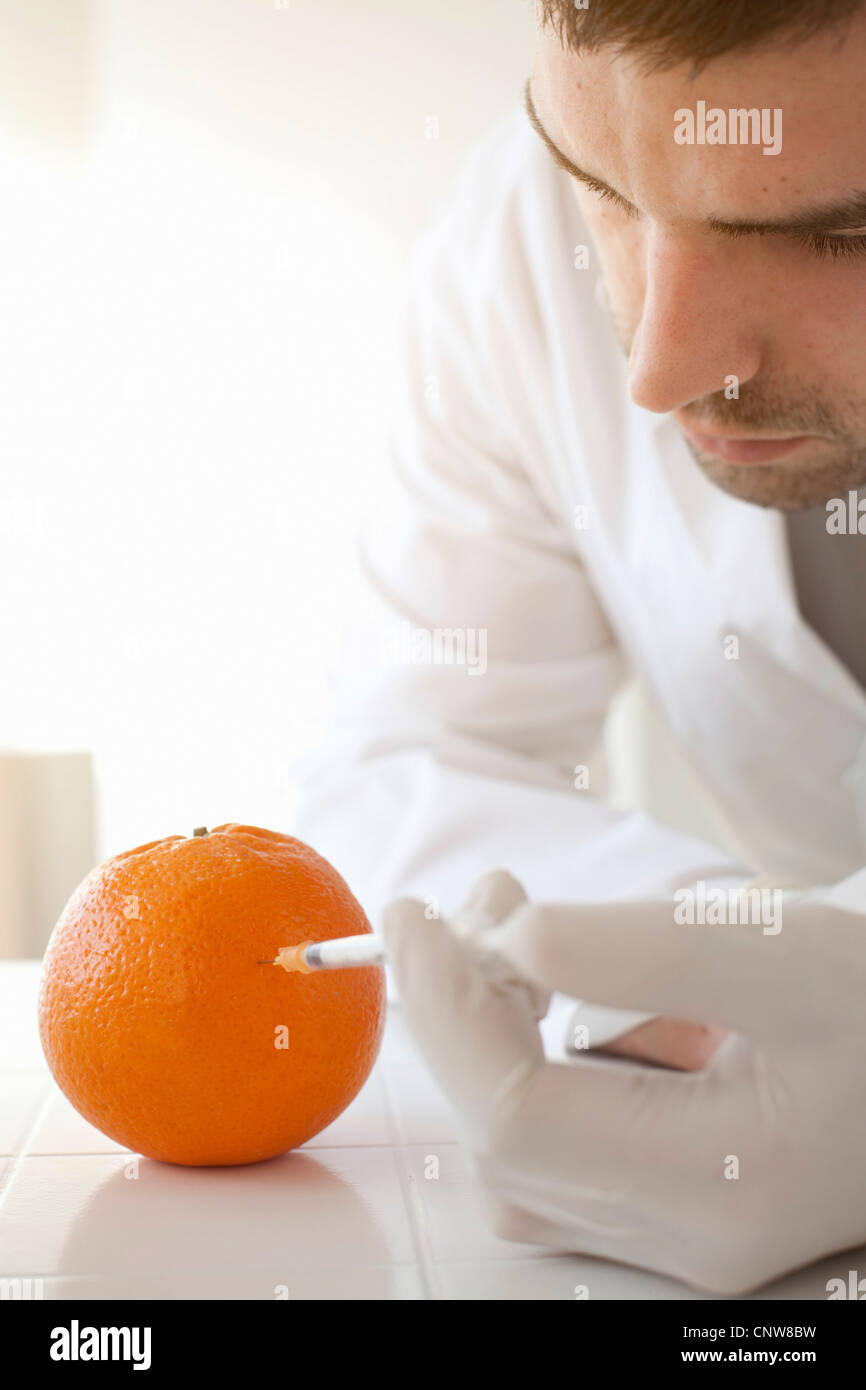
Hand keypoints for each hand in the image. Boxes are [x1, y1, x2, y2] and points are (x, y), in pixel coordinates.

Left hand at [384, 872, 865, 1292]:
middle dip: (462, 1013)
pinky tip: (567, 999)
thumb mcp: (774, 949)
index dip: (448, 1011)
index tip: (416, 915)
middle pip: (508, 1139)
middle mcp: (687, 1235)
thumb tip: (503, 936)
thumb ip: (630, 945)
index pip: (517, 1114)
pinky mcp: (682, 1203)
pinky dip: (533, 1069)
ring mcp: (684, 1233)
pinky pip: (564, 1151)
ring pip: (523, 1155)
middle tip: (477, 905)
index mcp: (715, 1185)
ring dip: (492, 1040)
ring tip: (517, 939)